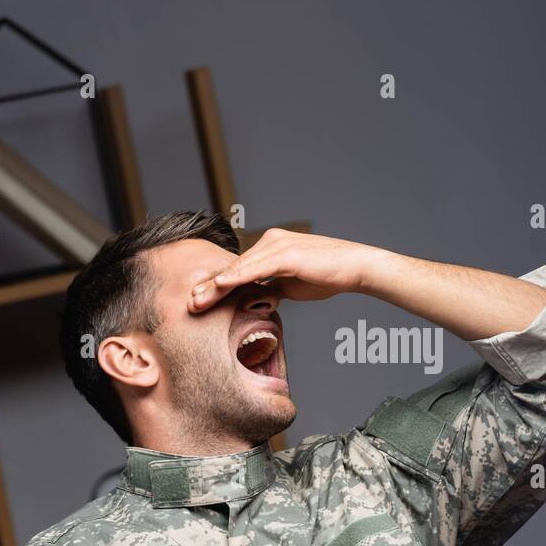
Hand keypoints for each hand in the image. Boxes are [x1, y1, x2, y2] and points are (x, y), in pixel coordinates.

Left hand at [188, 229, 376, 310]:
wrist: (356, 267)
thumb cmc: (327, 276)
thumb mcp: (292, 287)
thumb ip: (271, 290)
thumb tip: (253, 301)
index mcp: (270, 248)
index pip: (238, 269)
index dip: (217, 287)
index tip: (199, 302)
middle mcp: (270, 241)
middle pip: (234, 267)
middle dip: (210, 287)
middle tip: (190, 303)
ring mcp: (278, 245)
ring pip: (240, 268)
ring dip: (217, 285)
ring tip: (198, 300)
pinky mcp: (286, 253)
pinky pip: (256, 268)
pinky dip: (236, 277)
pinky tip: (221, 286)